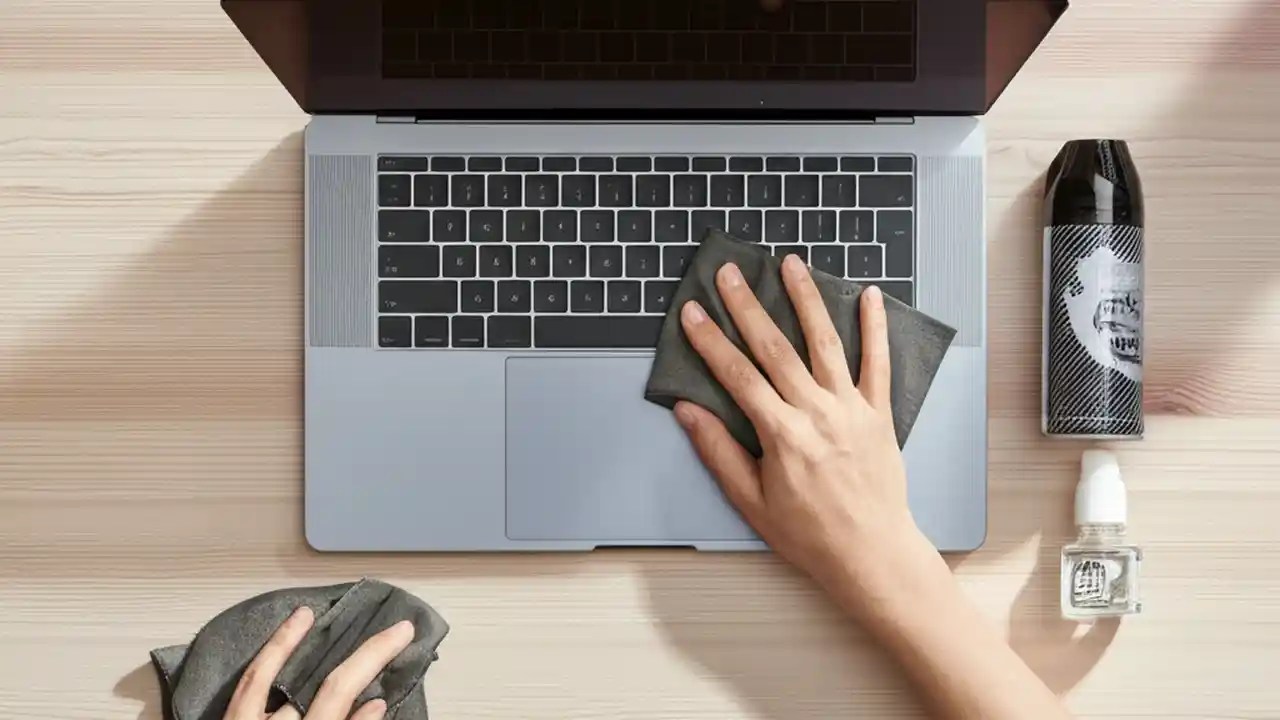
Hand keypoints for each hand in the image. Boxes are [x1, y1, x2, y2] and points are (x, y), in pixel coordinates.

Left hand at [223, 607, 414, 719]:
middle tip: (397, 630)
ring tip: (313, 616)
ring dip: (298, 642)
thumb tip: (375, 709)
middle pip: (331, 689)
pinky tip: (286, 635)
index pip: (344, 699)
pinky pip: (248, 686)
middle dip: (368, 655)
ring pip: (276, 678)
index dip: (377, 667)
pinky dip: (268, 655)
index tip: (404, 644)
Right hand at [673, 256, 924, 603]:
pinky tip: (870, 296)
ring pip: (825, 342)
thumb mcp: (751, 501)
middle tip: (729, 273)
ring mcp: (851, 409)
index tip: (692, 313)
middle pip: (775, 348)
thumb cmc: (808, 534)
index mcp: (782, 435)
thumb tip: (688, 412)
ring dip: (806, 300)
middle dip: (747, 306)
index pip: (737, 375)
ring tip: (790, 265)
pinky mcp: (879, 413)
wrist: (871, 553)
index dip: (710, 341)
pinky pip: (878, 362)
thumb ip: (718, 451)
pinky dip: (875, 327)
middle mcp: (817, 413)